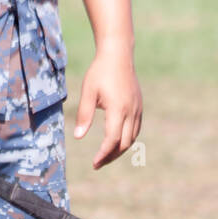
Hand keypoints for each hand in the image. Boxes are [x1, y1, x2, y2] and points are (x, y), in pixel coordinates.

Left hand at [74, 46, 142, 168]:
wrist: (118, 54)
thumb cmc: (100, 72)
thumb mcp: (88, 92)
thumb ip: (84, 115)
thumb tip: (78, 137)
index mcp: (118, 109)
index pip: (112, 139)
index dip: (103, 154)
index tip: (94, 163)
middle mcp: (131, 111)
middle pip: (124, 144)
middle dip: (111, 156)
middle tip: (98, 163)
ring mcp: (137, 109)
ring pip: (132, 139)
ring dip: (119, 150)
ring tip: (106, 155)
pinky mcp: (139, 107)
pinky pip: (135, 130)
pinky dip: (126, 140)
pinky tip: (116, 142)